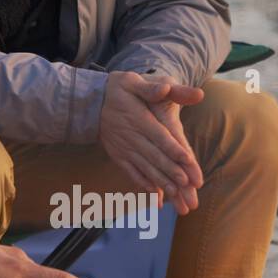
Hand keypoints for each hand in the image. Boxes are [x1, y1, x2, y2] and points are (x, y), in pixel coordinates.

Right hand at [99, 71, 203, 213]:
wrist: (88, 103)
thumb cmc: (116, 89)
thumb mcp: (133, 81)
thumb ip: (151, 87)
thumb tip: (166, 88)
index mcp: (139, 119)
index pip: (160, 137)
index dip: (174, 149)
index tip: (189, 161)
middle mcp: (132, 137)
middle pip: (155, 157)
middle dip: (172, 172)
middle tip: (187, 185)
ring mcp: (124, 149)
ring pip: (145, 168)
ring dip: (160, 182)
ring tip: (175, 195)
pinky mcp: (118, 156)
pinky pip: (131, 172)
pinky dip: (143, 184)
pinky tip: (154, 194)